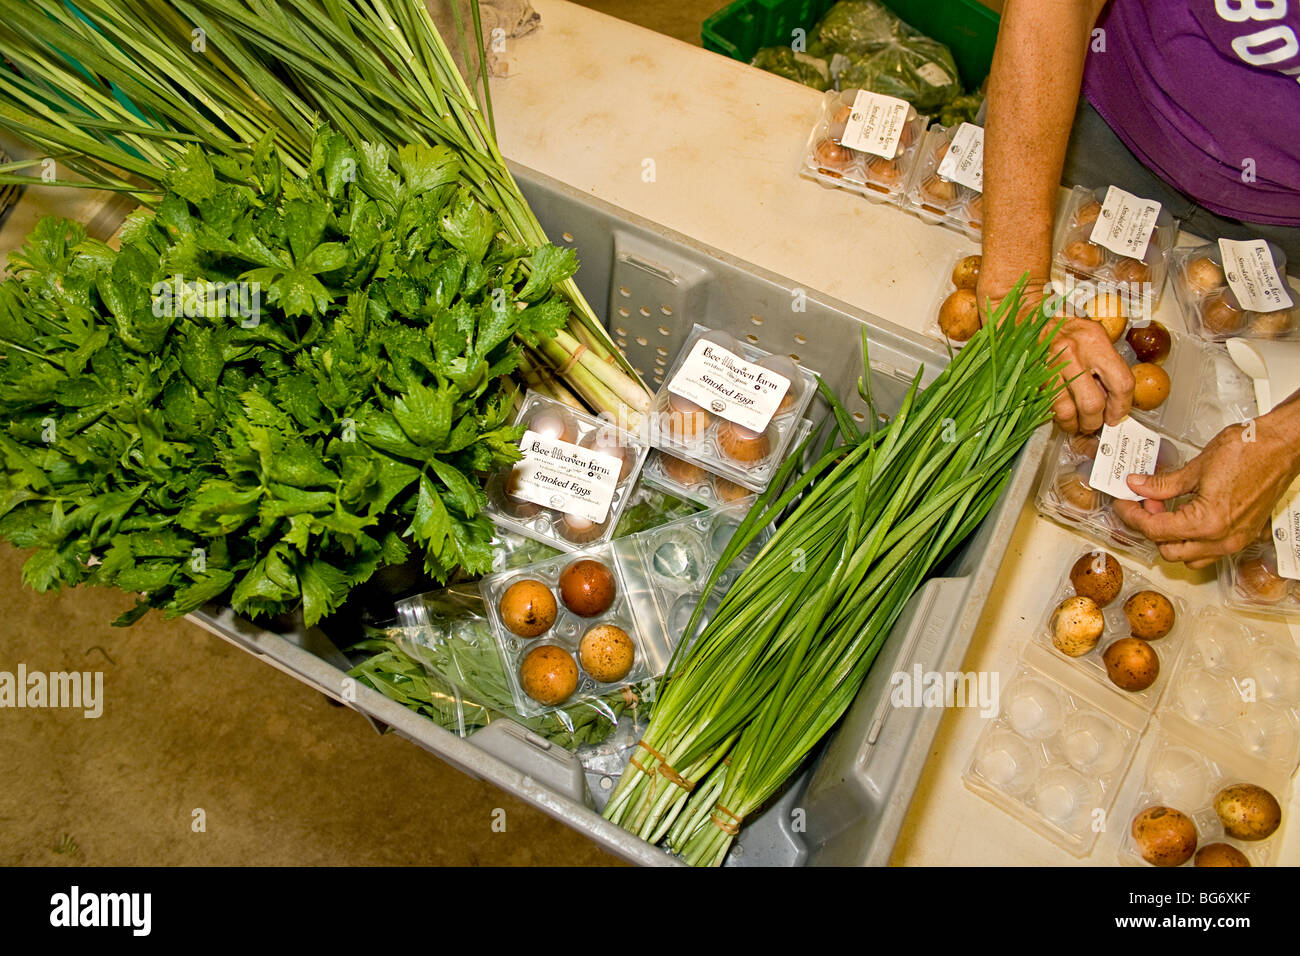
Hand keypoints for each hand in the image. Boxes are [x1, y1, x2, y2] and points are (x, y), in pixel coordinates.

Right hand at [978, 273, 1133, 434]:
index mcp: (1095, 340)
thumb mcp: (1091, 335)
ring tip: (1077, 425)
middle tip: (1095, 424)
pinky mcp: (1033, 376)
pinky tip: (1060, 417)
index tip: (1117, 415)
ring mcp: (1049, 366)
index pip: (1120, 382)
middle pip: (1093, 403)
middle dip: (1095, 422)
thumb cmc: (1061, 326)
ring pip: (1067, 412)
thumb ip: (1105, 363)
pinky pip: (1047, 407)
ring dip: (1074, 425)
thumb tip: (1112, 398)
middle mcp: (1073, 353)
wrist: (1024, 316)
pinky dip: (1056, 418)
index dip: (1121, 407)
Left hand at [1112, 420, 1299, 567]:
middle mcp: (1222, 540)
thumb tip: (1137, 486)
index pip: (1154, 530)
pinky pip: (1209, 551)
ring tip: (1164, 509)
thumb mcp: (1196, 467)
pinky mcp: (1243, 536)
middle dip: (1150, 528)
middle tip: (1143, 503)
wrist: (1282, 447)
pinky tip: (1184, 515)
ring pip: (1189, 557)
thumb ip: (1162, 484)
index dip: (1131, 516)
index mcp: (1207, 523)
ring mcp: (1235, 541)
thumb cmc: (1249, 451)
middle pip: (1168, 550)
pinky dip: (1191, 539)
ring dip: (1170, 538)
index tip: (1121, 504)